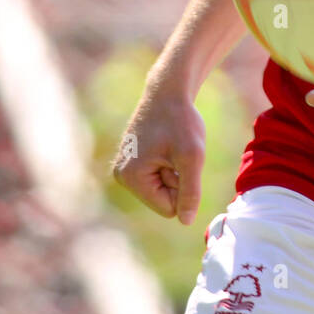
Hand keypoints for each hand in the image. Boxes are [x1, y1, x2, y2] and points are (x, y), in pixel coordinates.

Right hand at [111, 83, 206, 224]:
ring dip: (174, 170)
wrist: (168, 92)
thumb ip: (190, 191)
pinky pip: (158, 176)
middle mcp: (121, 176)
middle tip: (175, 150)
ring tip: (171, 146)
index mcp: (131, 178)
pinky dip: (168, 163)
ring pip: (162, 188)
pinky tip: (165, 144)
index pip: (168, 209)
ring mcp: (124, 168)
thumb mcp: (192, 157)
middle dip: (177, 179)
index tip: (179, 160)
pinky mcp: (132, 161)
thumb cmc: (181, 121)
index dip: (183, 188)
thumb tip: (186, 221)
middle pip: (163, 200)